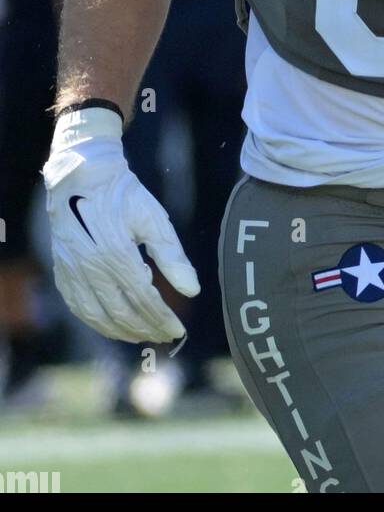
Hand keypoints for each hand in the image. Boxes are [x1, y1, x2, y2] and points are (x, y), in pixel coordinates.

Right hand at [42, 106, 199, 343]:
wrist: (82, 176)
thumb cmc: (123, 195)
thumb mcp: (153, 219)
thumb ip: (172, 256)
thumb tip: (193, 290)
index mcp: (116, 253)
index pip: (143, 299)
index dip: (162, 318)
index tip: (178, 329)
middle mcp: (91, 267)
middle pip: (121, 312)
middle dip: (146, 328)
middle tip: (165, 336)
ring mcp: (72, 271)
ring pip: (97, 316)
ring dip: (121, 332)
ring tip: (143, 336)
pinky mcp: (62, 271)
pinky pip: (78, 307)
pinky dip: (96, 322)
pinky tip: (112, 325)